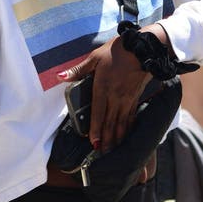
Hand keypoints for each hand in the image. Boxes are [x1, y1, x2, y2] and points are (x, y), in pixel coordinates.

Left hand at [59, 37, 150, 153]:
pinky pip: (131, 117)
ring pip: (121, 123)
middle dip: (106, 139)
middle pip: (110, 122)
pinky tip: (126, 135)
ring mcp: (127, 99)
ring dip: (116, 138)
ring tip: (112, 150)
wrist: (142, 48)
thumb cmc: (116, 51)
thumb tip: (60, 76)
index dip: (95, 129)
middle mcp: (115, 97)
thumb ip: (78, 70)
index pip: (97, 113)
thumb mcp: (95, 57)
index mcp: (103, 87)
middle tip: (102, 153)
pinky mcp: (135, 97)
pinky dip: (128, 128)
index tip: (93, 142)